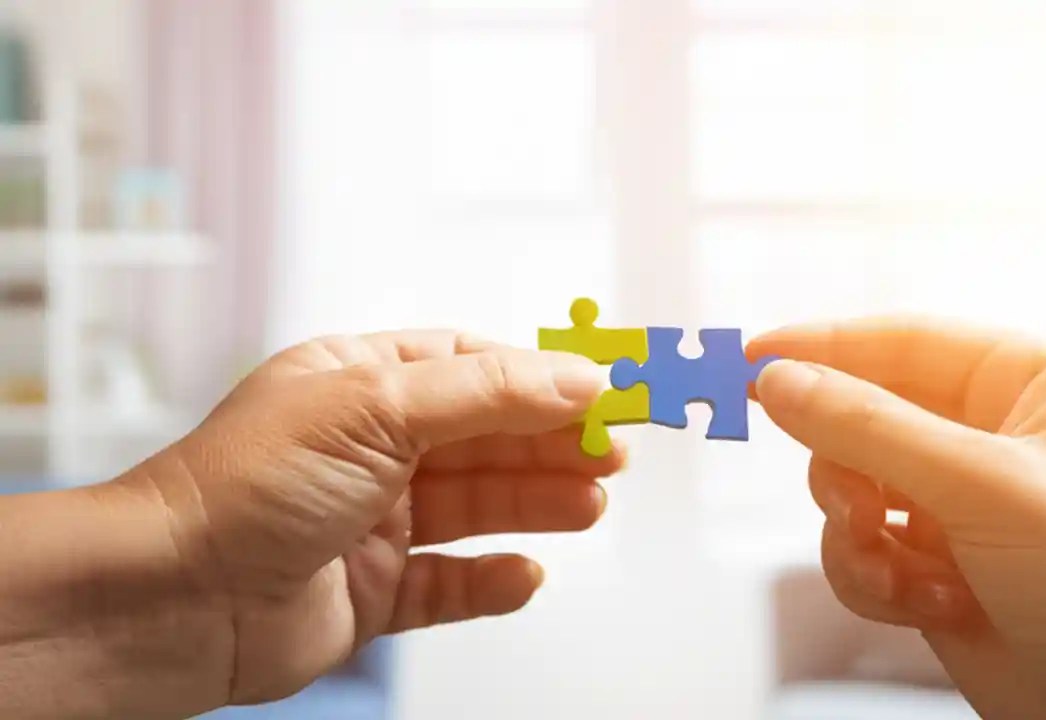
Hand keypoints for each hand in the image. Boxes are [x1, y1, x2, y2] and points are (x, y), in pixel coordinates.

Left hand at [0, 330, 619, 718]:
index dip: (541, 381)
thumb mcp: (377, 407)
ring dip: (535, 505)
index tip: (605, 394)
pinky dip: (489, 581)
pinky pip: (446, 585)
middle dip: (550, 445)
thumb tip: (579, 376)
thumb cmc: (247, 484)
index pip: (471, 368)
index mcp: (360, 383)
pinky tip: (526, 575)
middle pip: (484, 440)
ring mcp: (369, 522)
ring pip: (474, 508)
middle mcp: (367, 449)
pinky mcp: (369, 592)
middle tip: (614, 456)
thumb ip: (488, 393)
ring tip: (591, 506)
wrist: (169, 598)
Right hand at [748, 319, 1045, 718]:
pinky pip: (852, 547)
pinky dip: (873, 579)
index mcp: (1022, 380)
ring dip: (857, 537)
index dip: (822, 345)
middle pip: (857, 412)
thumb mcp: (981, 489)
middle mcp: (982, 430)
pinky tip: (929, 606)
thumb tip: (776, 379)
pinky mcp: (924, 558)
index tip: (748, 359)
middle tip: (854, 510)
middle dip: (847, 470)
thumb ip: (869, 429)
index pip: (898, 340)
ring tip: (902, 574)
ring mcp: (949, 496)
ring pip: (842, 485)